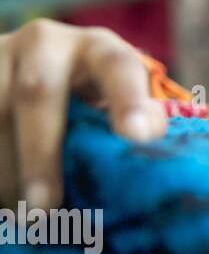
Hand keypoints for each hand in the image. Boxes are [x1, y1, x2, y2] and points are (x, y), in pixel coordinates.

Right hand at [0, 19, 166, 210]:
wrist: (21, 70)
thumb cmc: (80, 98)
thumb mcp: (111, 101)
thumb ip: (135, 117)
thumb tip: (148, 139)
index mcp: (98, 48)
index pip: (118, 67)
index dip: (128, 99)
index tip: (137, 136)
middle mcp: (46, 43)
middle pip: (38, 94)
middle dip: (40, 154)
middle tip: (44, 207)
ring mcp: (0, 54)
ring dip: (6, 169)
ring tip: (20, 209)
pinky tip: (2, 196)